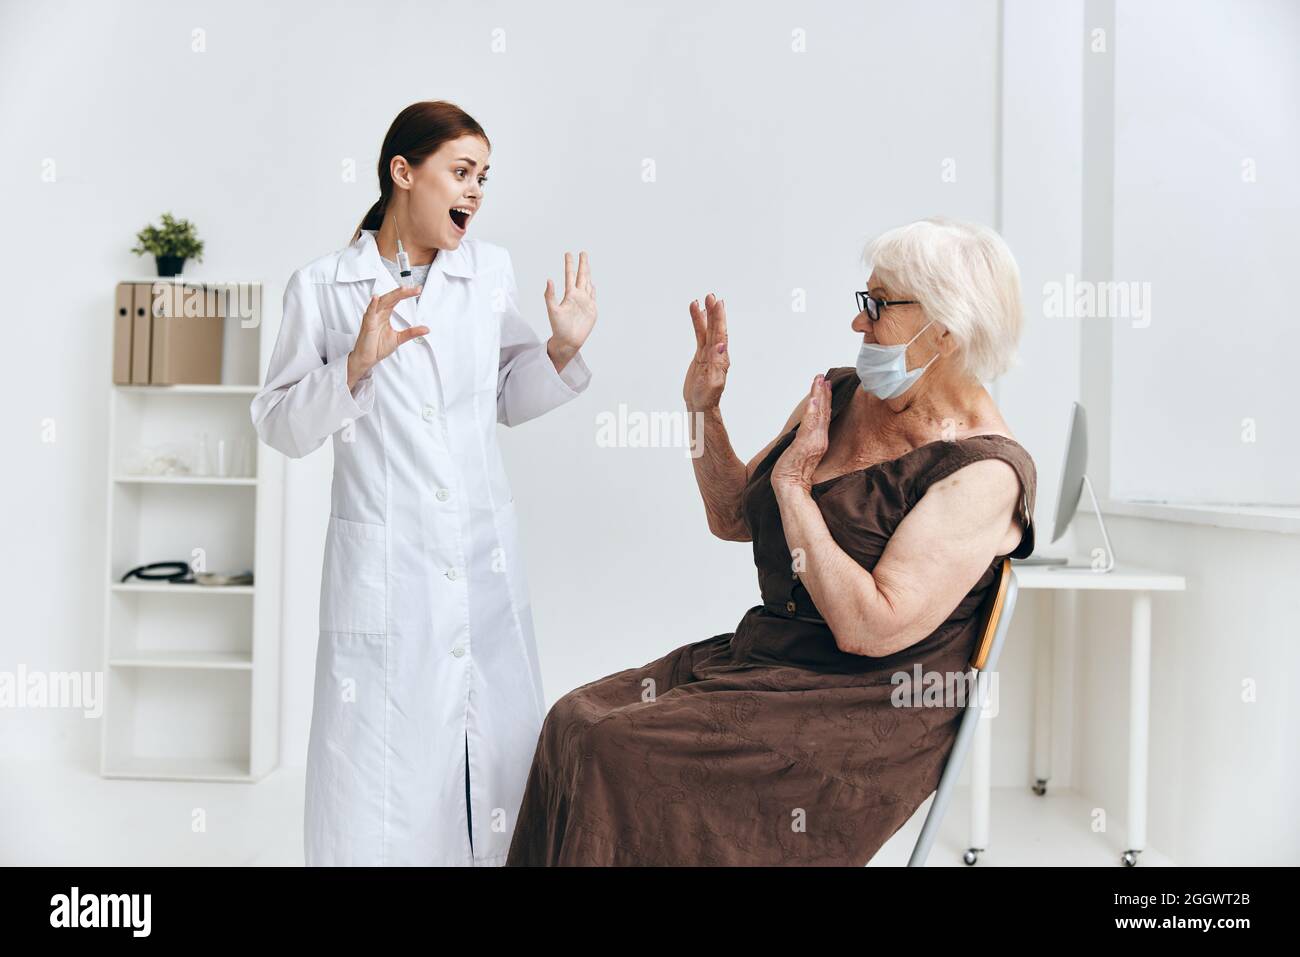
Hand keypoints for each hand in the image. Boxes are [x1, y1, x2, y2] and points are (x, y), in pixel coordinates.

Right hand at [348, 285, 428, 388]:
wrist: (367, 358)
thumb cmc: (378, 347)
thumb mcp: (399, 338)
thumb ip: (411, 332)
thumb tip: (426, 329)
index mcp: (385, 314)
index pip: (397, 300)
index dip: (407, 294)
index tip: (418, 290)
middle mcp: (378, 313)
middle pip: (391, 298)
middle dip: (403, 292)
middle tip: (416, 289)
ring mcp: (372, 317)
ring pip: (382, 302)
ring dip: (392, 295)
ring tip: (402, 289)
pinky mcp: (367, 324)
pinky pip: (369, 312)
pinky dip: (373, 304)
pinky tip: (376, 298)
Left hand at [543, 251, 596, 353]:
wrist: (568, 340)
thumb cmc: (558, 327)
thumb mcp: (552, 310)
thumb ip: (550, 295)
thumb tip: (549, 279)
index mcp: (569, 295)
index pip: (570, 275)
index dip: (570, 264)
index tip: (568, 253)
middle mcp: (577, 296)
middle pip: (581, 276)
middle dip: (583, 264)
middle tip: (583, 252)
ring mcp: (585, 302)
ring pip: (587, 284)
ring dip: (588, 274)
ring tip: (587, 264)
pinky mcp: (591, 310)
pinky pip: (592, 297)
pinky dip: (593, 290)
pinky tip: (592, 284)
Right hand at [683, 293, 728, 411]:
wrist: (700, 406)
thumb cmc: (706, 397)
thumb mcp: (713, 381)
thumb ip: (717, 363)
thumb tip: (721, 345)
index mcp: (721, 358)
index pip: (720, 334)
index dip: (719, 318)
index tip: (717, 304)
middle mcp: (717, 353)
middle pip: (715, 328)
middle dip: (713, 312)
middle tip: (711, 296)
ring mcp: (709, 353)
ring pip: (706, 330)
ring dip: (705, 315)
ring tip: (702, 300)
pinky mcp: (701, 355)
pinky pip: (699, 336)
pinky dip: (698, 324)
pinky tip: (697, 314)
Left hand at [771, 373, 832, 494]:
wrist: (790, 488)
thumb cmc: (794, 473)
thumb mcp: (802, 452)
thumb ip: (807, 440)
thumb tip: (806, 431)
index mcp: (819, 440)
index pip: (824, 415)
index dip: (826, 399)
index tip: (826, 384)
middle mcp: (820, 439)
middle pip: (824, 411)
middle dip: (824, 392)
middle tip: (824, 376)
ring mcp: (814, 442)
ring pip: (819, 415)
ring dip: (819, 396)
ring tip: (820, 381)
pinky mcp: (806, 445)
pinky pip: (810, 425)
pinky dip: (813, 412)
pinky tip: (813, 400)